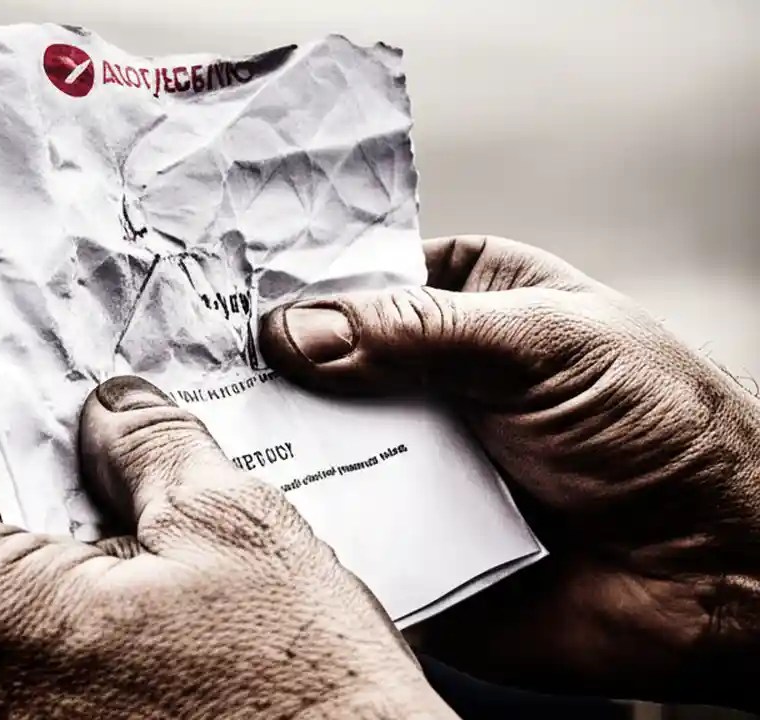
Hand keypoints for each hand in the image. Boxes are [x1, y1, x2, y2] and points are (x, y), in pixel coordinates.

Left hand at [0, 377, 455, 718]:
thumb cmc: (301, 703)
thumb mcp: (232, 529)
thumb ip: (149, 447)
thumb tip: (112, 413)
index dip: (15, 468)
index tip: (77, 462)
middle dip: (69, 539)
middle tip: (158, 525)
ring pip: (28, 646)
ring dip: (96, 608)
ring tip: (189, 603)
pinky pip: (57, 699)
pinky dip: (109, 671)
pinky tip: (191, 665)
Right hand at [258, 235, 759, 708]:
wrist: (715, 577)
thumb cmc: (666, 432)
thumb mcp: (545, 343)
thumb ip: (418, 332)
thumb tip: (296, 329)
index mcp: (466, 305)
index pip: (359, 276)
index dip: (296, 280)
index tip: (222, 286)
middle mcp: (429, 381)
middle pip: (320, 363)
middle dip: (267, 367)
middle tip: (195, 364)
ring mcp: (413, 460)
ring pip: (317, 444)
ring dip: (275, 443)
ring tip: (209, 432)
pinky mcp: (406, 537)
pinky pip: (336, 523)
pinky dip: (301, 516)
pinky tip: (256, 502)